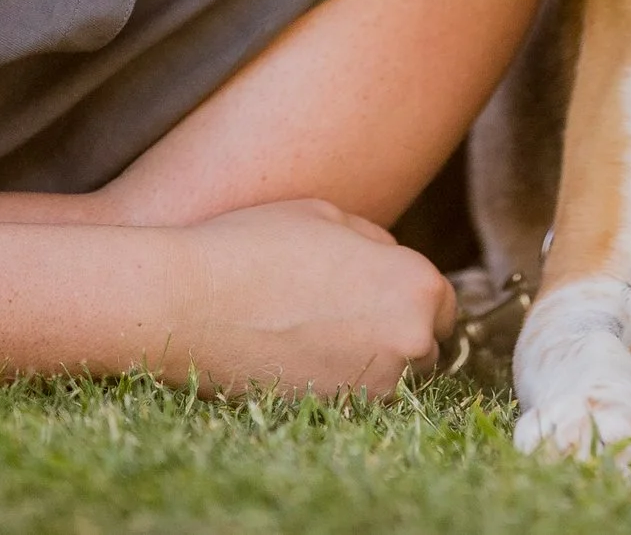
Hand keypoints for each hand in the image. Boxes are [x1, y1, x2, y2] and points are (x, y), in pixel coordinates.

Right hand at [161, 199, 456, 395]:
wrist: (187, 302)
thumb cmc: (255, 245)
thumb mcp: (328, 215)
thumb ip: (377, 242)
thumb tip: (391, 262)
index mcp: (417, 285)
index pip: (442, 304)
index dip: (408, 296)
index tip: (376, 293)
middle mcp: (409, 341)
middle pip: (422, 343)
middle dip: (391, 329)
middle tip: (338, 310)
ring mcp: (374, 387)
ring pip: (388, 376)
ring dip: (365, 359)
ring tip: (311, 329)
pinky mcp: (336, 414)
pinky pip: (352, 398)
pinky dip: (334, 382)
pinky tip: (295, 354)